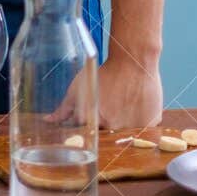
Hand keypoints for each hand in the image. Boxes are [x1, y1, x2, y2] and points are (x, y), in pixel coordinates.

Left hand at [47, 56, 162, 130]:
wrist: (133, 61)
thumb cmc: (105, 73)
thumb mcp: (78, 88)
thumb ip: (64, 109)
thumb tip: (47, 121)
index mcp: (91, 120)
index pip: (86, 133)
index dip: (90, 122)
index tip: (95, 111)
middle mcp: (111, 127)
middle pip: (106, 134)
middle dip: (106, 124)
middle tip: (112, 105)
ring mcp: (132, 127)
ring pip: (125, 133)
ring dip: (124, 123)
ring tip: (124, 104)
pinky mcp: (150, 124)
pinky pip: (143, 129)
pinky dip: (139, 120)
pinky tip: (136, 105)